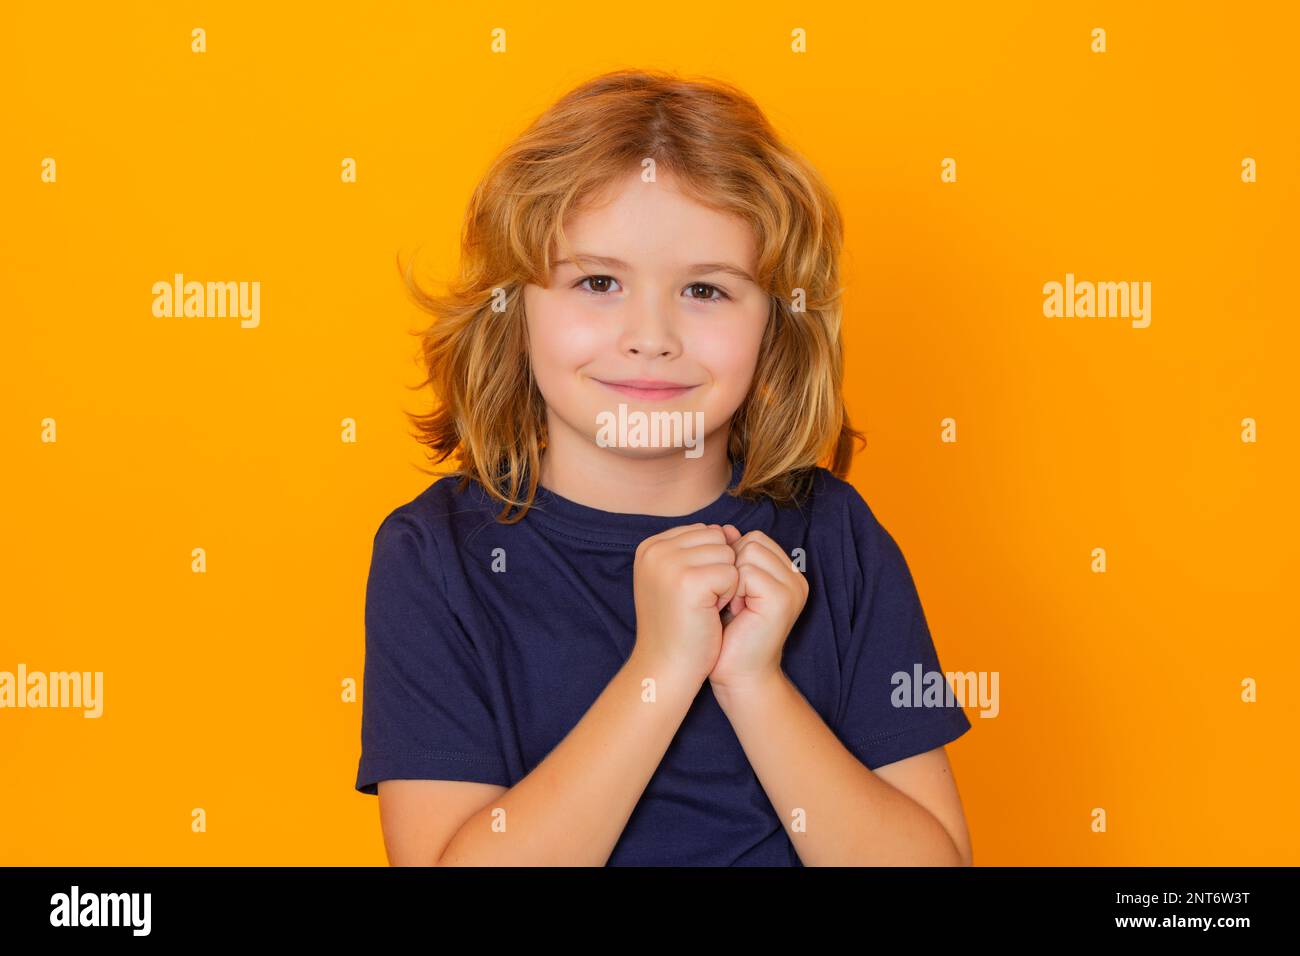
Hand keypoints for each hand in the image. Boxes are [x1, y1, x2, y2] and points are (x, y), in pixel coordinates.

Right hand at [631, 523, 739, 683]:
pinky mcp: (689, 581)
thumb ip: (698, 550)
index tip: (691, 592)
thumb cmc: (678, 627)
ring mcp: (669, 564)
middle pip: (716, 538)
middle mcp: (655, 550)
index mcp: (650, 546)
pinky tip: (710, 613)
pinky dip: (729, 595)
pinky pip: (732, 573)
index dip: (709, 562)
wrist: (667, 667)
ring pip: (726, 553)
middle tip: (700, 600)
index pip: (703, 531)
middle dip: (719, 568)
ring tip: (704, 606)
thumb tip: (729, 528)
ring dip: (725, 582)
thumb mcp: (679, 580)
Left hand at [708, 526, 807, 695]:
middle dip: (730, 568)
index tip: (728, 593)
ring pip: (748, 552)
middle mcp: (795, 576)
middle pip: (751, 541)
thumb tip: (724, 528)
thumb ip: (732, 558)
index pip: (753, 539)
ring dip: (730, 579)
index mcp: (786, 572)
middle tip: (729, 602)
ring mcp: (793, 586)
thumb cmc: (727, 634)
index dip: (731, 562)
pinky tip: (735, 612)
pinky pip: (746, 571)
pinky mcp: (783, 598)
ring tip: (733, 607)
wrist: (737, 675)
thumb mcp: (729, 589)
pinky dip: (732, 590)